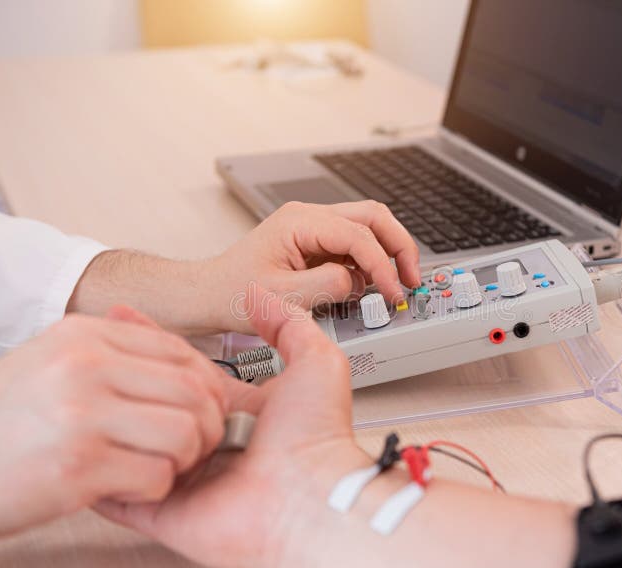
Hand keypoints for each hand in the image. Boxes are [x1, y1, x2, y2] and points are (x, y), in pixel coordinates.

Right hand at [0, 307, 242, 540]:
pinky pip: (156, 476)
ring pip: (185, 433)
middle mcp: (85, 365)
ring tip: (160, 466)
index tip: (203, 408)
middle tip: (195, 445)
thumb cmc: (3, 420)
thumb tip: (188, 361)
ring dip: (185, 459)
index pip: (181, 350)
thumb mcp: (52, 362)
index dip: (207, 384)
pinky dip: (154, 488)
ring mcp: (80, 415)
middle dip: (208, 425)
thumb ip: (115, 353)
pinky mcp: (76, 467)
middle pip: (194, 391)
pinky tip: (127, 487)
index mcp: (84, 334)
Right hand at [95, 292, 369, 567]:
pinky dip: (106, 473)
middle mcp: (206, 441)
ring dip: (135, 420)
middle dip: (138, 378)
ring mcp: (183, 476)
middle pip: (155, 400)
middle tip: (135, 366)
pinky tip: (90, 446)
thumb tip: (260, 295)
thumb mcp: (315, 361)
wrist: (310, 498)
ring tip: (151, 417)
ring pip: (135, 437)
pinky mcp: (163, 508)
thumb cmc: (317, 435)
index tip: (119, 313)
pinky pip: (120, 490)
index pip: (181, 370)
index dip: (152, 344)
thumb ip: (288, 324)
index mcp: (236, 409)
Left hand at [205, 200, 420, 332]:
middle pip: (373, 216)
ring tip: (397, 282)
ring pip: (368, 226)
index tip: (393, 291)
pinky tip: (373, 284)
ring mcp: (314, 228)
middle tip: (412, 277)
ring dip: (388, 252)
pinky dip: (371, 262)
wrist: (209, 294)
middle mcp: (309, 217)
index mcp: (300, 222)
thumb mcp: (283, 297)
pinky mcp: (316, 243)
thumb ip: (328, 286)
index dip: (383, 264)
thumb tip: (360, 282)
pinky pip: (354, 245)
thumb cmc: (233, 293)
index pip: (358, 235)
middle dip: (399, 245)